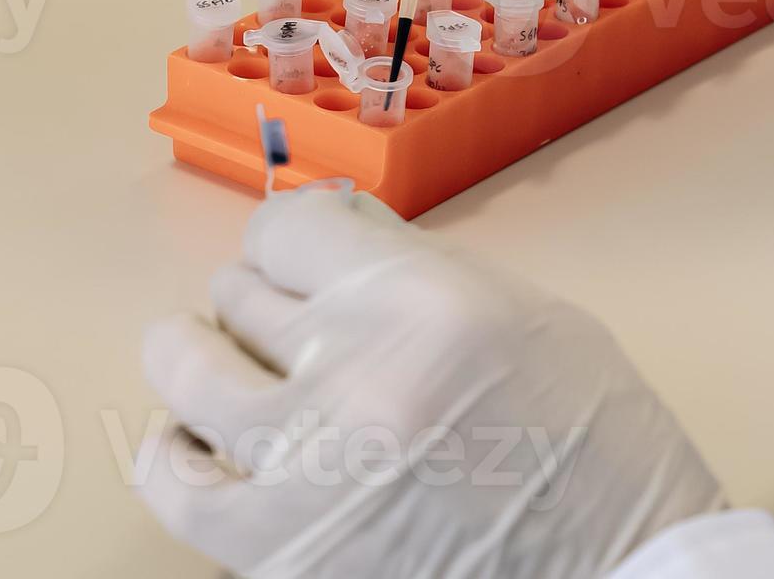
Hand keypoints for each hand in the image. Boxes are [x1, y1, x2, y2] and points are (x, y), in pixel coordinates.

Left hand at [140, 186, 724, 578]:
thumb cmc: (598, 460)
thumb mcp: (529, 320)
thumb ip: (418, 274)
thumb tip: (332, 238)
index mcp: (424, 302)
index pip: (288, 226)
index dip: (294, 242)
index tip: (299, 258)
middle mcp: (354, 372)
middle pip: (240, 290)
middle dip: (263, 301)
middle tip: (291, 325)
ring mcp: (305, 466)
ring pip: (185, 365)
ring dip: (198, 354)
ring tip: (213, 362)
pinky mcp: (278, 549)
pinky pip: (175, 480)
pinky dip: (175, 451)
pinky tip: (198, 441)